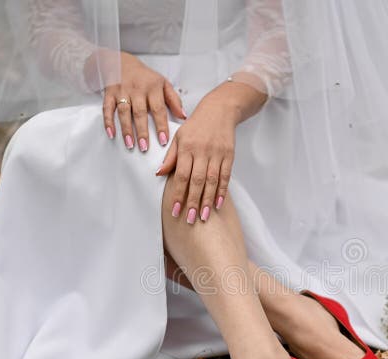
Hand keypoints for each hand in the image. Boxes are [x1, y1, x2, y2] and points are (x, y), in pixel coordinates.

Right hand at [99, 52, 184, 150]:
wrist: (122, 62)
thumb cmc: (145, 77)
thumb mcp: (163, 84)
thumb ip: (174, 100)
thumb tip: (183, 116)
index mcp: (153, 88)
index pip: (158, 109)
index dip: (161, 125)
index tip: (163, 140)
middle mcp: (137, 89)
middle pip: (140, 112)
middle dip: (142, 131)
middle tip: (145, 147)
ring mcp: (122, 91)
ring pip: (123, 112)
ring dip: (126, 129)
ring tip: (130, 144)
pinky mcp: (109, 93)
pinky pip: (107, 108)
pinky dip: (108, 121)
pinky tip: (111, 134)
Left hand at [156, 93, 238, 223]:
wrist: (220, 109)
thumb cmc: (196, 125)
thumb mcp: (179, 136)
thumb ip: (170, 156)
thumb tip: (159, 173)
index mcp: (186, 147)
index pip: (181, 175)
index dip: (178, 194)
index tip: (175, 210)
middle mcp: (202, 151)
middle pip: (197, 181)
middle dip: (193, 202)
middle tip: (190, 220)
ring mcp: (217, 154)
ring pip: (212, 181)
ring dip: (208, 200)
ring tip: (205, 216)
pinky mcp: (229, 155)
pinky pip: (226, 176)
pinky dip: (223, 190)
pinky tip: (219, 203)